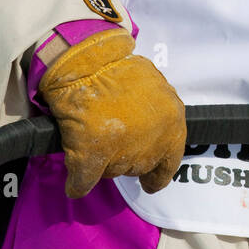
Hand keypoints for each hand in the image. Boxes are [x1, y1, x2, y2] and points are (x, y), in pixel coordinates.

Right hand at [38, 28, 186, 197]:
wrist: (88, 63)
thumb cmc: (120, 70)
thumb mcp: (156, 88)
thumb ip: (159, 114)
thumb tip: (152, 128)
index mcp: (173, 125)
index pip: (169, 162)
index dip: (158, 174)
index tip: (151, 183)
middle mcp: (153, 143)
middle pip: (139, 166)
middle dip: (127, 159)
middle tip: (113, 141)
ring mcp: (123, 153)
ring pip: (112, 170)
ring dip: (104, 162)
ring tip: (94, 135)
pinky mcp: (93, 156)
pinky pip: (85, 179)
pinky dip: (79, 183)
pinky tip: (75, 184)